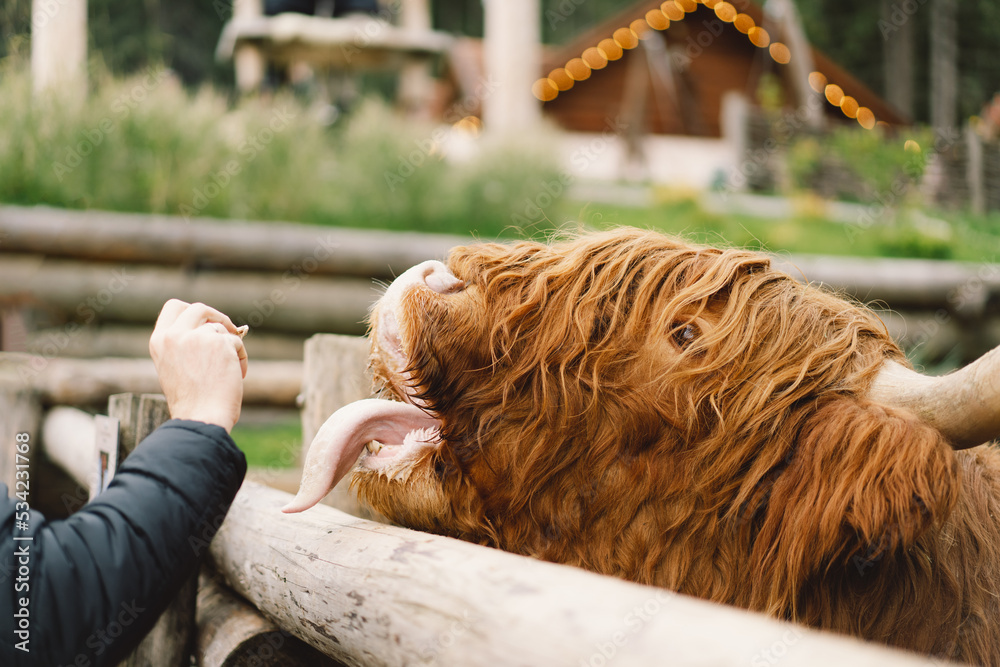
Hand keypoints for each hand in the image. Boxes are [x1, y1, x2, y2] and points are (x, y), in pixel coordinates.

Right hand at [149, 300, 248, 432]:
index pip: (174, 307)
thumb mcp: (177, 367)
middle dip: (217, 317)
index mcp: (159, 341)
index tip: (206, 322)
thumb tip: (216, 328)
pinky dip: (240, 357)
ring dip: (231, 347)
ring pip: (222, 329)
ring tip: (230, 372)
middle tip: (229, 331)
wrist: (201, 417)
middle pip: (199, 308)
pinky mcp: (219, 342)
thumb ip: (186, 345)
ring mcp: (196, 336)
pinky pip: (237, 341)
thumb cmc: (192, 401)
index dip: (193, 311)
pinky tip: (236, 377)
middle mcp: (174, 335)